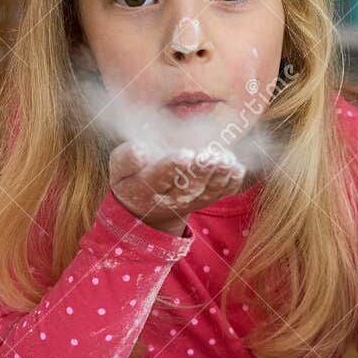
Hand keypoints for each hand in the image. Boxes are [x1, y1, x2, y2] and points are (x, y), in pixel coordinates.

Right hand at [108, 140, 246, 235]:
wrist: (146, 208)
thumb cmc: (132, 178)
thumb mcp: (120, 168)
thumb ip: (126, 158)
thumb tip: (140, 150)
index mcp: (145, 188)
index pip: (160, 177)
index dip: (173, 166)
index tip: (185, 154)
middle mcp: (170, 198)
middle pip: (188, 186)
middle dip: (201, 170)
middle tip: (211, 155)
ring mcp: (191, 201)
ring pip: (207, 190)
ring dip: (219, 175)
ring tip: (226, 159)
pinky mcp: (206, 199)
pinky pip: (221, 193)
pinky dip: (231, 182)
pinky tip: (237, 168)